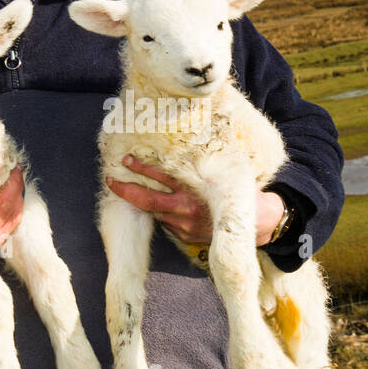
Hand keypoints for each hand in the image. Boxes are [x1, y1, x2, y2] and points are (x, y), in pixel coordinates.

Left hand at [105, 155, 284, 246]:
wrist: (257, 222)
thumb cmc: (240, 189)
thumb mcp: (225, 170)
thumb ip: (206, 160)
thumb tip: (196, 132)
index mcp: (196, 190)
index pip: (162, 178)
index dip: (142, 168)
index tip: (126, 159)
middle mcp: (187, 210)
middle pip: (147, 201)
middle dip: (126, 190)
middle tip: (110, 179)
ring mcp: (184, 226)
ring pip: (154, 212)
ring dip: (140, 201)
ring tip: (126, 188)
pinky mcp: (186, 236)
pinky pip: (165, 222)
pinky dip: (159, 212)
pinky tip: (154, 203)